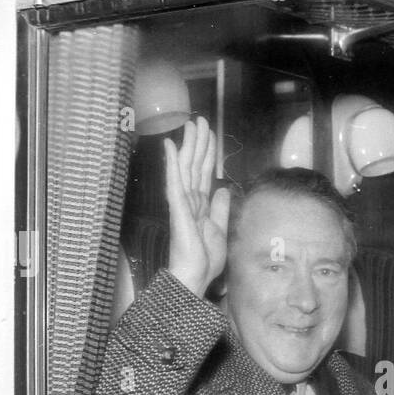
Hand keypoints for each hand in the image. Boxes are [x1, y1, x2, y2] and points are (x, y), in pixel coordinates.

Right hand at [164, 116, 229, 296]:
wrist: (195, 274)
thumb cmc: (205, 257)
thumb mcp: (220, 229)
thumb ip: (220, 208)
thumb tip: (222, 189)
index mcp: (201, 204)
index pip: (205, 172)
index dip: (208, 153)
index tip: (209, 134)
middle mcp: (190, 199)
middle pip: (195, 164)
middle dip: (199, 142)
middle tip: (199, 119)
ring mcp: (182, 202)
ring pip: (187, 167)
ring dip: (189, 144)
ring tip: (190, 124)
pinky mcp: (178, 208)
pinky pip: (175, 181)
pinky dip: (173, 163)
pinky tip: (170, 146)